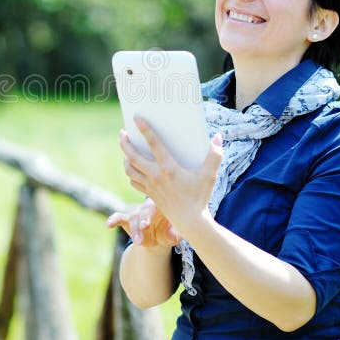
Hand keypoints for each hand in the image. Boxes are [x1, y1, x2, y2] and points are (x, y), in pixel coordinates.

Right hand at [106, 197, 179, 246]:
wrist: (158, 237)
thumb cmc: (168, 231)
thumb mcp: (172, 234)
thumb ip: (174, 234)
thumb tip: (176, 237)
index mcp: (161, 206)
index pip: (160, 204)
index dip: (158, 209)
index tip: (156, 217)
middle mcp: (148, 207)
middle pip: (145, 211)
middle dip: (144, 218)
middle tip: (145, 227)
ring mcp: (137, 213)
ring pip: (134, 219)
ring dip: (135, 230)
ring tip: (139, 242)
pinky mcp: (127, 219)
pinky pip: (119, 217)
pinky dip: (113, 219)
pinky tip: (109, 224)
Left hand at [119, 116, 222, 234]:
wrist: (190, 221)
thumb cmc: (200, 196)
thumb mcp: (210, 175)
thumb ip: (215, 154)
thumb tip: (217, 136)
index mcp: (169, 167)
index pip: (154, 143)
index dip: (145, 129)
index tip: (137, 118)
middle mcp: (156, 175)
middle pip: (133, 156)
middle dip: (125, 143)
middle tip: (122, 132)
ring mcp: (150, 186)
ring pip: (129, 169)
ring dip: (125, 157)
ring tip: (126, 148)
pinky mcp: (149, 194)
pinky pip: (134, 181)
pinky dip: (130, 172)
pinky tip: (132, 168)